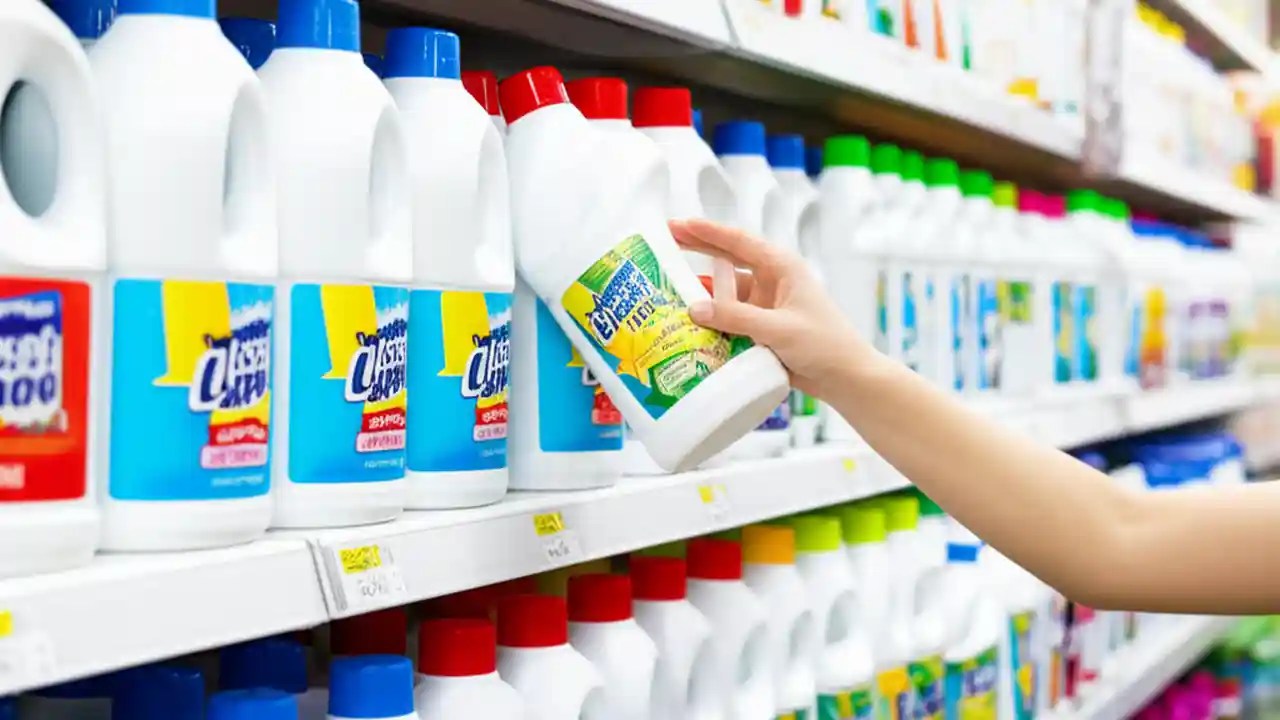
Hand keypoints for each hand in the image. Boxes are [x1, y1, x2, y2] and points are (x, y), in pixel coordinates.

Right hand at [670, 218, 877, 397]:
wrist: (846, 378)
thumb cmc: (826, 345)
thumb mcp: (779, 328)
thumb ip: (736, 318)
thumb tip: (694, 309)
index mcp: (781, 267)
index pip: (738, 242)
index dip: (707, 232)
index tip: (679, 224)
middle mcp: (771, 281)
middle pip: (727, 260)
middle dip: (697, 249)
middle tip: (665, 240)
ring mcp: (764, 305)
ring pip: (725, 293)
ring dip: (700, 291)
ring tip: (667, 286)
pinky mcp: (760, 327)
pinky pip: (729, 318)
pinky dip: (710, 319)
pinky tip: (688, 323)